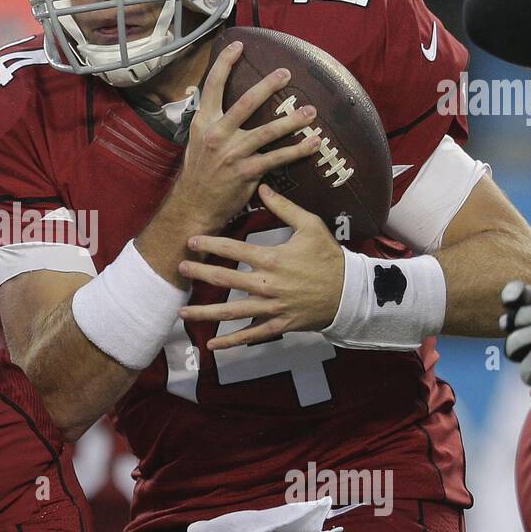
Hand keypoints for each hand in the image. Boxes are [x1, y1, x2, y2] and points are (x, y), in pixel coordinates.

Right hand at [169, 40, 322, 237]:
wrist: (195, 204)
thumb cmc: (198, 171)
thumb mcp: (196, 140)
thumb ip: (207, 119)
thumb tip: (209, 96)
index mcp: (204, 122)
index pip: (212, 86)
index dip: (225, 63)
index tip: (239, 46)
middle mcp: (218, 134)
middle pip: (246, 103)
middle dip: (268, 86)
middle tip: (286, 73)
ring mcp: (233, 153)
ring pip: (268, 131)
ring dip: (292, 120)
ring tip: (311, 111)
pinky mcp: (247, 171)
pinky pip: (278, 158)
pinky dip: (298, 150)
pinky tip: (314, 143)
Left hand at [177, 184, 344, 348]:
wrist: (351, 293)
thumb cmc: (329, 257)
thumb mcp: (311, 226)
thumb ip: (284, 207)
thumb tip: (262, 187)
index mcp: (273, 259)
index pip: (235, 249)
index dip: (211, 244)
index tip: (191, 241)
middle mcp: (268, 285)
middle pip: (226, 279)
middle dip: (200, 274)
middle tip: (179, 269)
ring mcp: (272, 307)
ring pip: (232, 312)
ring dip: (205, 312)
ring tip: (183, 311)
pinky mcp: (278, 325)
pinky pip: (251, 335)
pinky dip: (230, 342)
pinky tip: (211, 344)